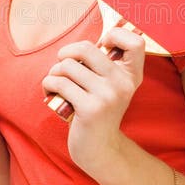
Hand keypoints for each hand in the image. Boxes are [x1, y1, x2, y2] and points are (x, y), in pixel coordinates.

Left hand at [41, 27, 145, 172]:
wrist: (100, 150)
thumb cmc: (98, 111)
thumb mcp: (111, 87)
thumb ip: (106, 64)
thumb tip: (91, 36)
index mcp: (131, 75)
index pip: (135, 42)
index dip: (115, 35)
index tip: (101, 45)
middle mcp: (123, 84)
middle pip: (86, 48)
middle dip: (66, 53)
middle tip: (63, 64)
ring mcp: (107, 96)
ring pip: (67, 66)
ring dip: (54, 73)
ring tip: (56, 83)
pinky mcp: (90, 109)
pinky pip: (59, 83)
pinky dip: (48, 85)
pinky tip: (50, 94)